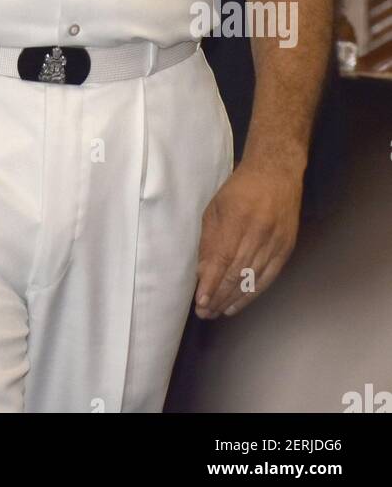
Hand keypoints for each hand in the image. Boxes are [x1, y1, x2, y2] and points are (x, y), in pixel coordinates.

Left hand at [194, 158, 302, 318]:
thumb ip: (209, 240)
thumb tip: (202, 272)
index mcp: (238, 218)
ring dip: (233, 299)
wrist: (278, 174)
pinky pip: (268, 278)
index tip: (200, 301)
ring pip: (253, 279)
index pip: (223, 259)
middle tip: (204, 313)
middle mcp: (259, 233)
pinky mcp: (286, 249)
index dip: (212, 283)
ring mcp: (276, 242)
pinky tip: (238, 304)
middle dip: (219, 296)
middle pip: (238, 273)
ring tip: (216, 313)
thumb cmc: (241, 188)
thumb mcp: (216, 207)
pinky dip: (252, 294)